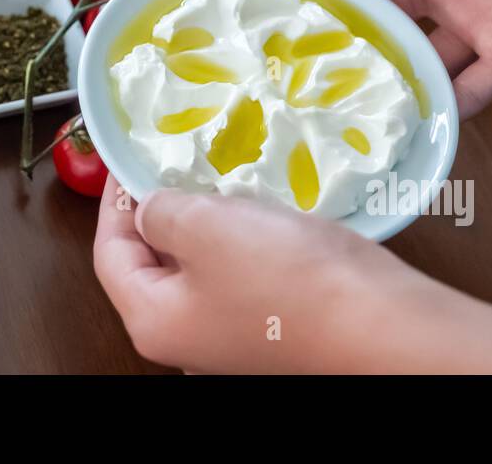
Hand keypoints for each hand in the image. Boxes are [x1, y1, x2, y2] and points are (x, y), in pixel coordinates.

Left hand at [93, 177, 491, 372]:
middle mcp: (188, 336)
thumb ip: (159, 210)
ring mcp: (235, 332)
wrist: (382, 323)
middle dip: (163, 205)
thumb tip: (148, 209)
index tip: (128, 156)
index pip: (109, 253)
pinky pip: (246, 270)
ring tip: (219, 171)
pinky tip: (262, 204)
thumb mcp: (201, 224)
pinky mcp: (279, 321)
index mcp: (153, 319)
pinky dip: (246, 234)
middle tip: (174, 158)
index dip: (113, 199)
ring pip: (204, 262)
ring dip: (209, 216)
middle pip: (154, 260)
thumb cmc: (285, 278)